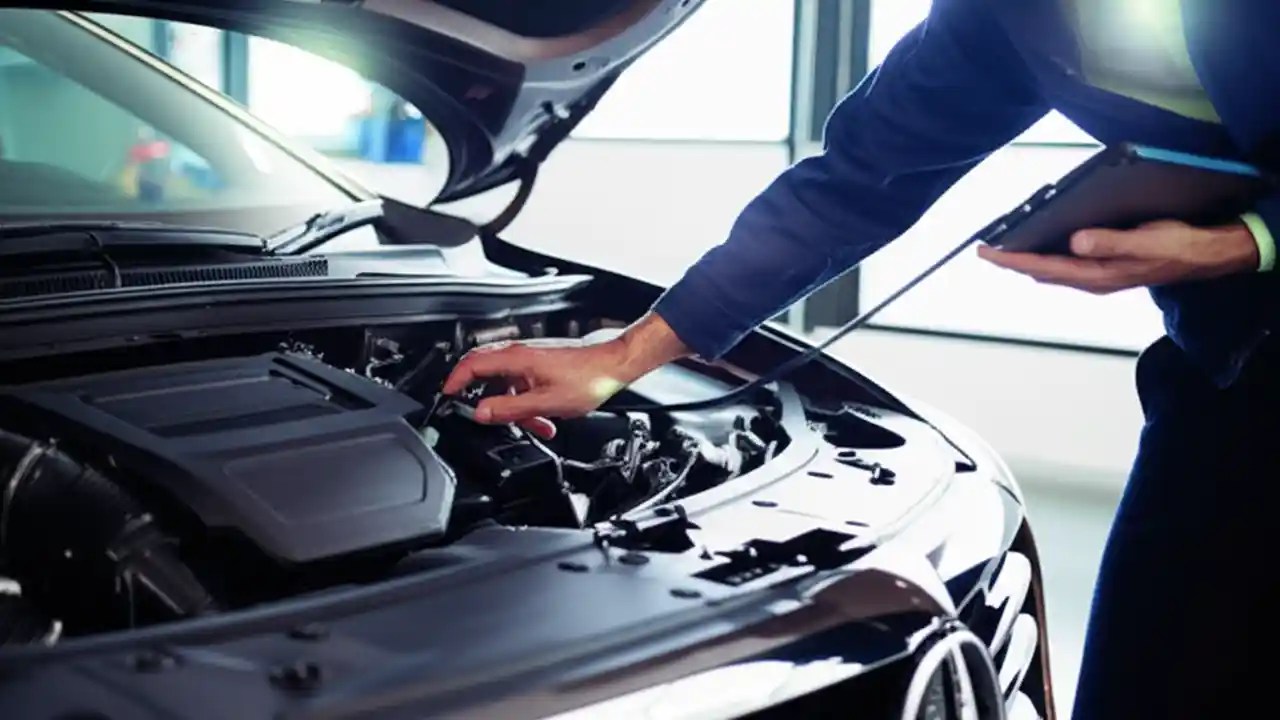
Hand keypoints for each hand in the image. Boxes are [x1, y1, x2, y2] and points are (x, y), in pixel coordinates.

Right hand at [441, 313, 689, 431]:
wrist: (613, 367)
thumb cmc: (588, 378)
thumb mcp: (545, 402)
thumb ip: (510, 409)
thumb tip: (482, 413)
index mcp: (516, 359)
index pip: (471, 365)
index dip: (454, 382)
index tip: (447, 398)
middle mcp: (520, 356)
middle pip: (485, 375)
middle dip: (484, 400)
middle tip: (484, 417)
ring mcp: (530, 361)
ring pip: (507, 385)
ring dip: (513, 408)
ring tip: (531, 426)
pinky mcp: (541, 368)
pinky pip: (523, 387)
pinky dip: (527, 405)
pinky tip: (543, 419)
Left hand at [976, 220, 1259, 293]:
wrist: (1206, 255)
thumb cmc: (1178, 248)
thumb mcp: (1146, 242)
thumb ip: (1111, 242)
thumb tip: (1075, 241)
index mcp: (1097, 274)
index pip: (1043, 267)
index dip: (1013, 260)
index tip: (988, 252)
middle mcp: (1092, 278)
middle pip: (1040, 271)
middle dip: (1012, 262)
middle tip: (985, 251)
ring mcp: (1098, 275)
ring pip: (1051, 270)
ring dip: (1027, 261)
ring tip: (1004, 250)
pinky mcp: (1104, 268)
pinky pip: (1065, 266)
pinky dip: (1046, 257)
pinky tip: (1041, 247)